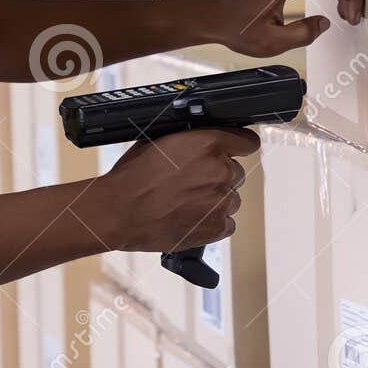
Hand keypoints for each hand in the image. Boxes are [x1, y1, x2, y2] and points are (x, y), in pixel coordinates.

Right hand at [100, 128, 259, 252]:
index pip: (247, 142)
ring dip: (216, 200)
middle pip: (236, 172)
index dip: (239, 146)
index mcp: (209, 144)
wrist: (120, 212)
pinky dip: (212, 222)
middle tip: (193, 183)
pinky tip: (190, 218)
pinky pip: (227, 223)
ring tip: (187, 203)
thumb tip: (205, 139)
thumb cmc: (134, 176)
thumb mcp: (162, 140)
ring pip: (232, 199)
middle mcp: (221, 171)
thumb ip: (193, 140)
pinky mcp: (217, 227)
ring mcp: (221, 201)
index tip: (235, 151)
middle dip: (219, 177)